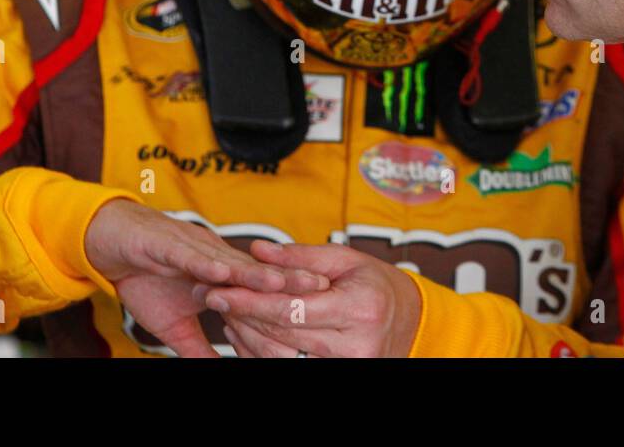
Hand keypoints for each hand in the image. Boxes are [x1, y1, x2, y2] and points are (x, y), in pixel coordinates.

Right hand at [84, 199, 327, 356]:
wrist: (111, 244)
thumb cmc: (144, 277)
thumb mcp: (174, 325)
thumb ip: (200, 347)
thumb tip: (221, 369)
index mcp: (221, 273)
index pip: (258, 289)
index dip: (286, 296)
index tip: (319, 304)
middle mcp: (214, 257)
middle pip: (255, 269)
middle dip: (288, 277)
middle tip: (321, 285)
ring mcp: (193, 249)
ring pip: (228, 261)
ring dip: (254, 272)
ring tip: (281, 282)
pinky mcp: (166, 244)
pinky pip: (188, 255)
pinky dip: (204, 263)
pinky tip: (221, 272)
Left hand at [203, 240, 421, 357]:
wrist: (410, 321)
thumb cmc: (377, 283)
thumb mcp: (346, 260)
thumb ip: (300, 256)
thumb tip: (257, 249)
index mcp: (358, 308)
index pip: (292, 309)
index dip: (251, 301)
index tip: (220, 290)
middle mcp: (354, 344)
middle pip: (282, 334)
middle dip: (243, 314)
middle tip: (213, 295)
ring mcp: (347, 365)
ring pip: (281, 356)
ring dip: (247, 336)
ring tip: (227, 313)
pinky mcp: (339, 375)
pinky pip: (288, 366)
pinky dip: (261, 352)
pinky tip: (245, 333)